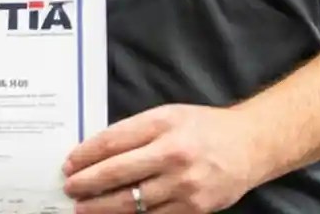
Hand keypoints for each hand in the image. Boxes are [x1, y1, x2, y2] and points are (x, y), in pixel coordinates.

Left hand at [62, 104, 259, 213]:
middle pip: (117, 172)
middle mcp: (173, 153)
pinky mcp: (193, 207)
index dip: (86, 155)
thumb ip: (136, 131)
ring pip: (131, 201)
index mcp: (163, 124)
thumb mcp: (169, 115)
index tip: (69, 163)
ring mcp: (184, 183)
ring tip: (83, 208)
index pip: (113, 141)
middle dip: (87, 183)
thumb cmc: (204, 127)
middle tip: (69, 188)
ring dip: (101, 207)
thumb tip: (96, 151)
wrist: (250, 145)